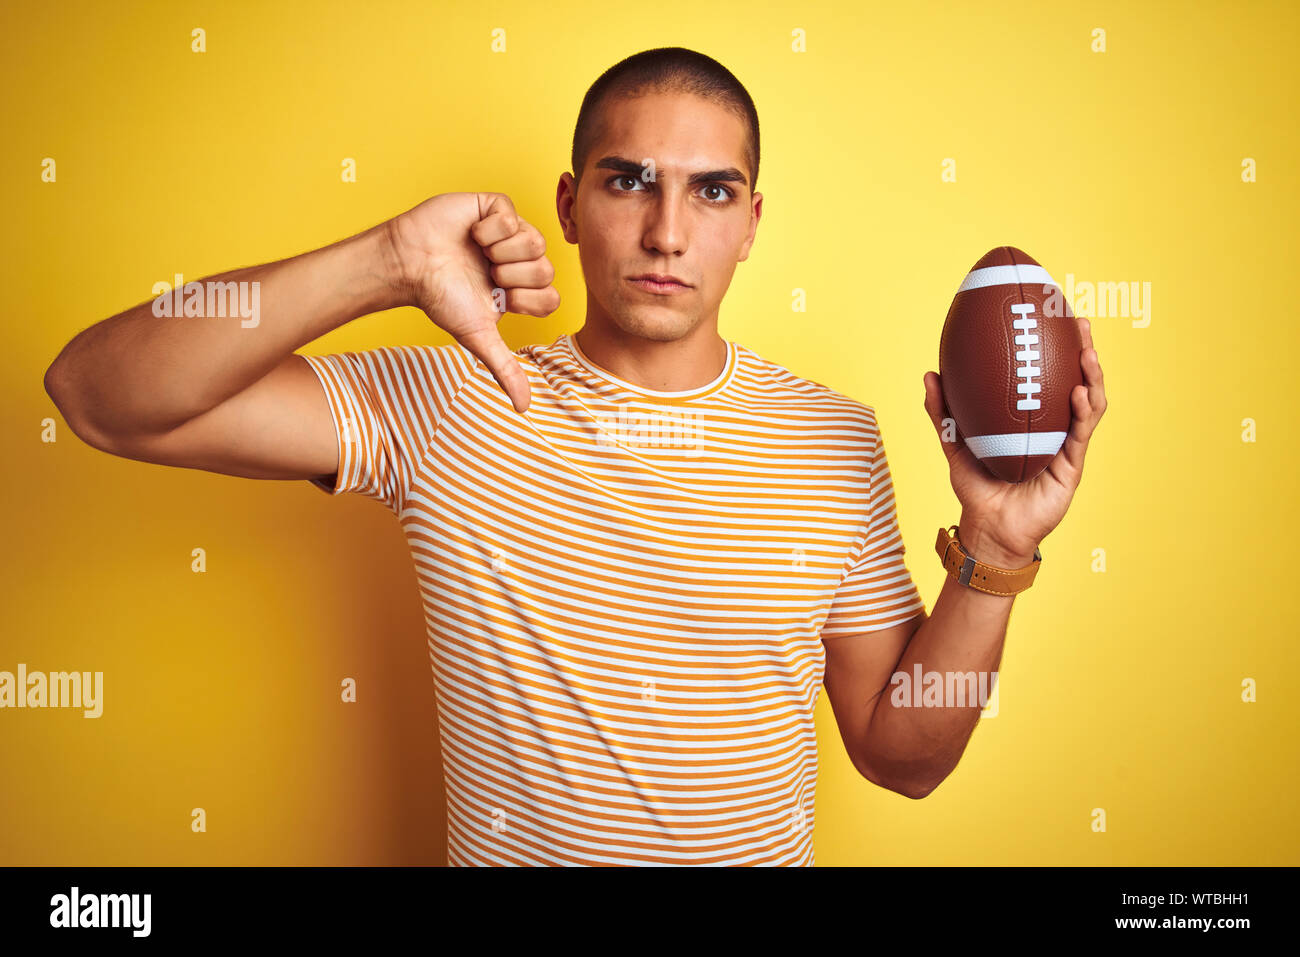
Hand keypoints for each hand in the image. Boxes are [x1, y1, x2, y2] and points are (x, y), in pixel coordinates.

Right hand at [386, 193, 560, 412]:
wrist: (408, 265)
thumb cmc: (439, 297)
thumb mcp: (477, 336)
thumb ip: (504, 368)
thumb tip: (524, 408)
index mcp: (522, 289)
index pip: (552, 296)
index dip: (527, 299)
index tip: (499, 298)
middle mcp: (521, 260)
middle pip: (546, 269)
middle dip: (512, 276)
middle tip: (486, 274)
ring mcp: (511, 232)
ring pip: (535, 241)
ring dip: (500, 252)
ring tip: (478, 253)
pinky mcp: (496, 207)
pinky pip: (513, 216)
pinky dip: (489, 229)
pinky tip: (472, 233)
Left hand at [922, 317, 1107, 567]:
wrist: (989, 529)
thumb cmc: (975, 488)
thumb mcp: (954, 444)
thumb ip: (943, 412)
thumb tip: (929, 374)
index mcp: (1031, 419)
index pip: (1046, 376)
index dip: (1052, 348)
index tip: (1050, 316)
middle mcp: (1054, 427)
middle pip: (1075, 381)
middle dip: (1082, 349)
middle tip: (1079, 321)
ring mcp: (1067, 445)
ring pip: (1089, 402)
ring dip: (1092, 374)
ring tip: (1087, 350)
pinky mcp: (1073, 465)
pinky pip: (1083, 432)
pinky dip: (1085, 409)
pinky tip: (1080, 391)